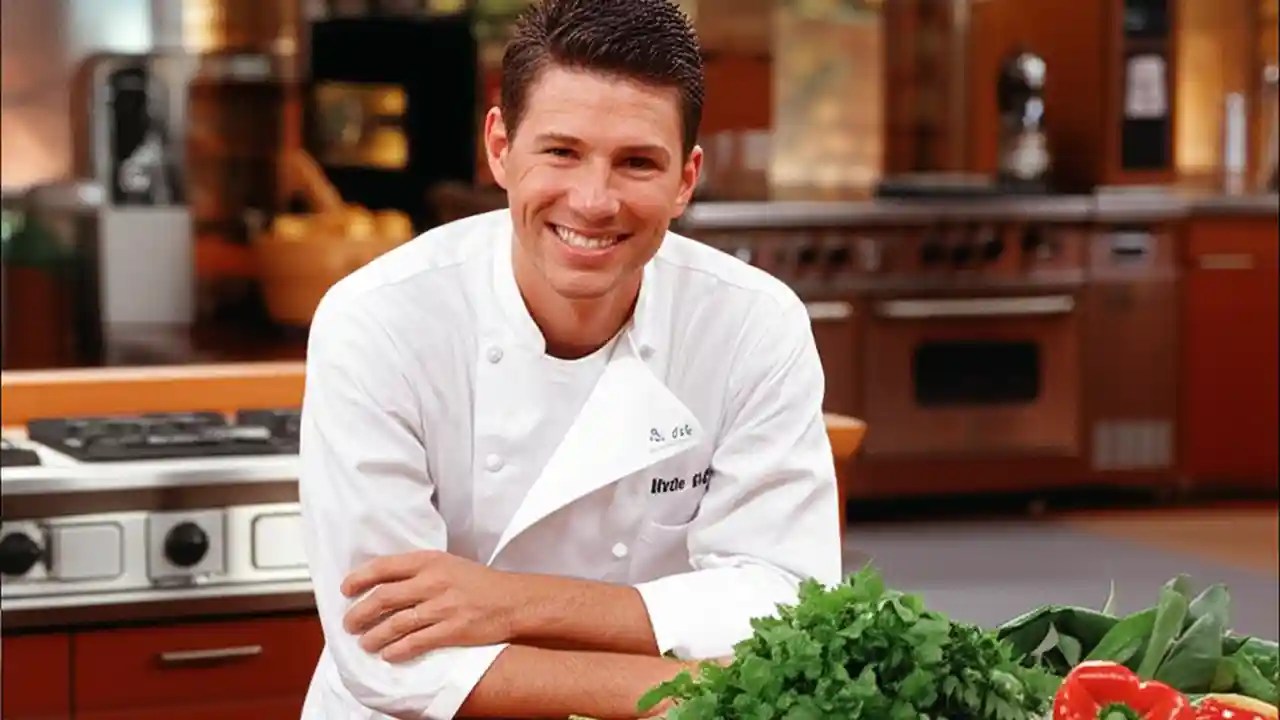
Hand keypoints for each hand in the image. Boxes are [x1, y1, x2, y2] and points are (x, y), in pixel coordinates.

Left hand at [341, 550, 518, 661]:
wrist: (512, 600)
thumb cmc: (478, 583)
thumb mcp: (448, 564)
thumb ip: (418, 570)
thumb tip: (382, 583)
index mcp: (430, 561)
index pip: (384, 567)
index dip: (359, 578)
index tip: (346, 590)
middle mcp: (434, 581)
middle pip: (383, 597)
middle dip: (360, 613)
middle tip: (349, 624)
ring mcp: (443, 606)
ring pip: (395, 624)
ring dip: (374, 636)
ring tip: (365, 643)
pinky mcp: (452, 630)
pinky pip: (416, 642)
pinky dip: (397, 650)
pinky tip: (389, 654)